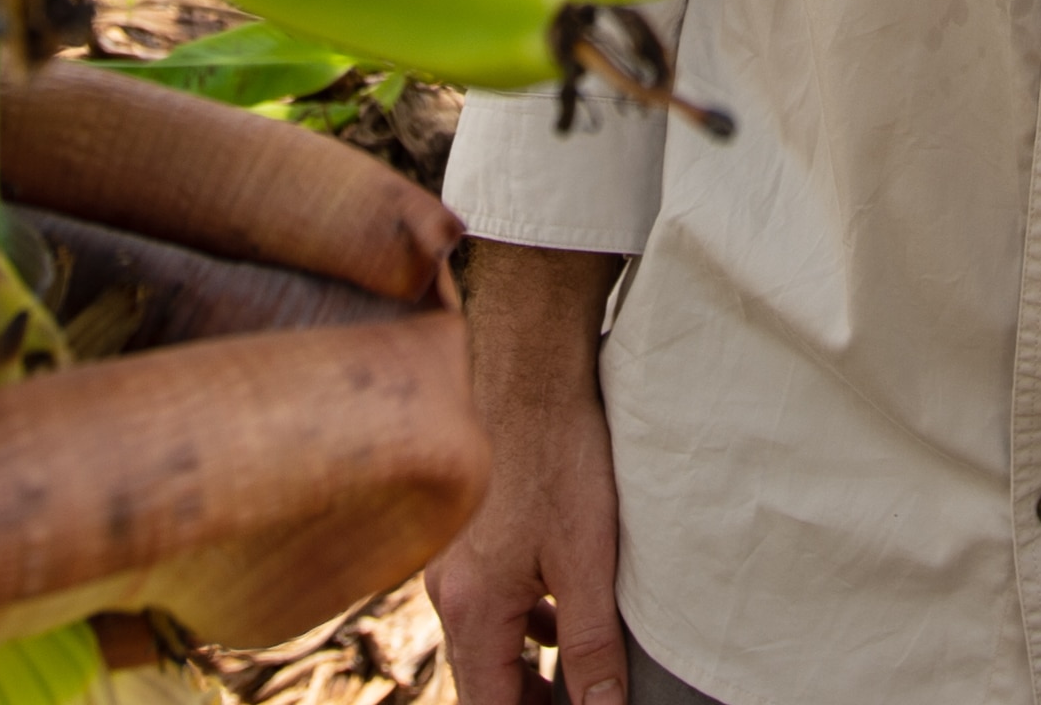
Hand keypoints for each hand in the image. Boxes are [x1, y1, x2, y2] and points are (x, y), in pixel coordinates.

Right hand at [436, 242, 629, 704]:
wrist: (529, 368)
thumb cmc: (559, 457)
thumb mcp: (589, 562)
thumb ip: (592, 648)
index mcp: (473, 611)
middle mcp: (448, 594)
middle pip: (485, 682)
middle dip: (532, 704)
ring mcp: (452, 564)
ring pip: (489, 644)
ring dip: (530, 671)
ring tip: (580, 682)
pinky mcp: (468, 539)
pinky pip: (490, 606)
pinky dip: (524, 628)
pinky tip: (565, 622)